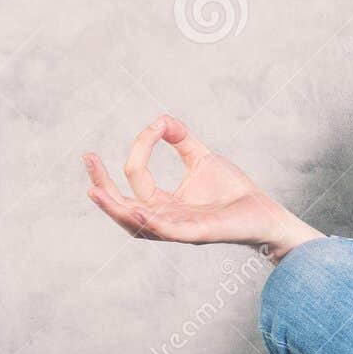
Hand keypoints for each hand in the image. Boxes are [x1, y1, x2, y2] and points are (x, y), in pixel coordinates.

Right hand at [83, 114, 322, 258]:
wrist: (264, 211)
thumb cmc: (233, 191)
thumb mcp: (201, 158)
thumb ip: (180, 138)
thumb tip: (159, 119)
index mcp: (163, 203)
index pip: (136, 177)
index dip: (141, 148)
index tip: (155, 126)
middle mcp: (164, 219)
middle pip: (122, 206)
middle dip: (102, 185)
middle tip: (87, 158)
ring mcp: (179, 229)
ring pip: (137, 224)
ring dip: (114, 209)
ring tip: (95, 191)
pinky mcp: (198, 235)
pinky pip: (168, 232)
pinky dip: (150, 223)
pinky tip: (136, 209)